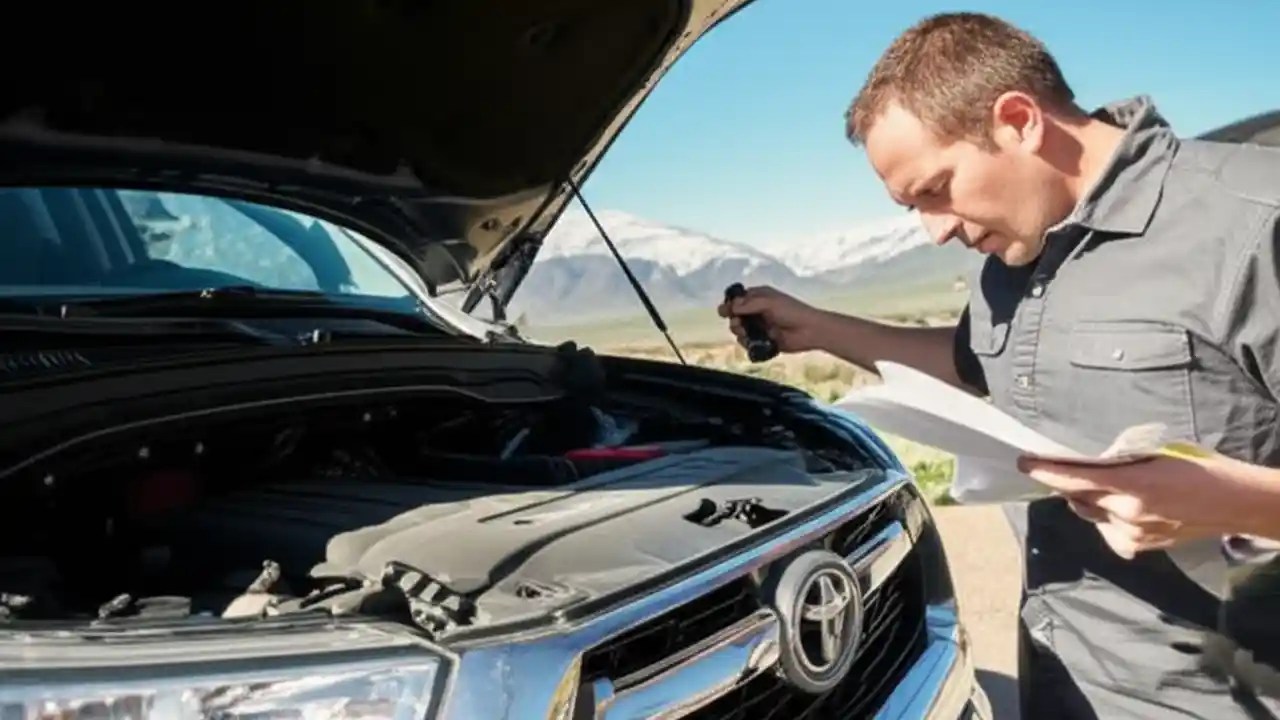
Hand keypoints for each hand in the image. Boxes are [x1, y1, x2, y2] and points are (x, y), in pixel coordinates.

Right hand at [716, 285, 826, 353]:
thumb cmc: (792, 311)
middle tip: (738, 324)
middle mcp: (757, 311)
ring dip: (739, 332)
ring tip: (746, 334)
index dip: (730, 305)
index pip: (738, 299)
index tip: (725, 312)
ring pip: (740, 330)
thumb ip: (749, 304)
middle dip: (734, 320)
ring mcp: (760, 326)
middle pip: (736, 316)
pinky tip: (752, 343)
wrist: (810, 331)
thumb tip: (731, 306)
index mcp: (759, 297)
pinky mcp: (763, 340)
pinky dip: (746, 343)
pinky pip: (748, 342)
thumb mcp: (769, 303)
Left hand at [1016, 452, 1279, 558]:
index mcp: (1132, 483)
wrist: (1231, 502)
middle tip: (1060, 469)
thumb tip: (1091, 462)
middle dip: (1067, 483)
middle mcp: (1127, 512)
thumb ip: (1121, 459)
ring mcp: (1132, 533)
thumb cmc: (1197, 468)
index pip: (1075, 478)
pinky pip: (1107, 530)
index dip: (1046, 471)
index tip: (1025, 464)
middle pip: (1079, 496)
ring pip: (1091, 514)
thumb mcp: (1158, 451)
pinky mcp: (1138, 547)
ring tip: (1108, 488)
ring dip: (1090, 500)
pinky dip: (1107, 518)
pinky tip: (1125, 509)